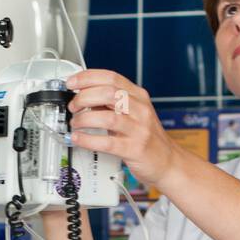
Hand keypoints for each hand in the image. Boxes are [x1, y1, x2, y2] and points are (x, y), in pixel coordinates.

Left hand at [67, 69, 175, 190]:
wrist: (168, 162)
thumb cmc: (147, 138)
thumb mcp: (133, 113)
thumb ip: (111, 104)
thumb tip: (84, 95)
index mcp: (138, 96)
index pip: (111, 77)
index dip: (88, 77)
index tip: (72, 82)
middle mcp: (140, 110)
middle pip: (108, 93)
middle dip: (83, 97)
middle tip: (73, 106)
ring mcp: (139, 129)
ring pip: (107, 116)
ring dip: (84, 118)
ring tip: (75, 123)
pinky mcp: (134, 149)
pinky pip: (107, 142)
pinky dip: (88, 140)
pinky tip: (78, 139)